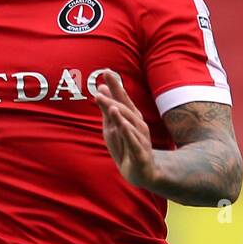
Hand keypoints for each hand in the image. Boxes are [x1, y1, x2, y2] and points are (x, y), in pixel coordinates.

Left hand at [94, 70, 157, 189]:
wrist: (143, 173)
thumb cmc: (126, 147)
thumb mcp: (113, 126)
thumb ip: (108, 108)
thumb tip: (99, 87)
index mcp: (131, 118)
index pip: (122, 99)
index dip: (115, 85)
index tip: (106, 71)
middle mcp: (137, 125)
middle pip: (126, 109)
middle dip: (115, 98)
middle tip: (100, 89)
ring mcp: (140, 139)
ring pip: (130, 125)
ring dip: (120, 115)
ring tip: (111, 106)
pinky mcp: (140, 154)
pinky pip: (134, 142)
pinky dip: (128, 133)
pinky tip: (121, 125)